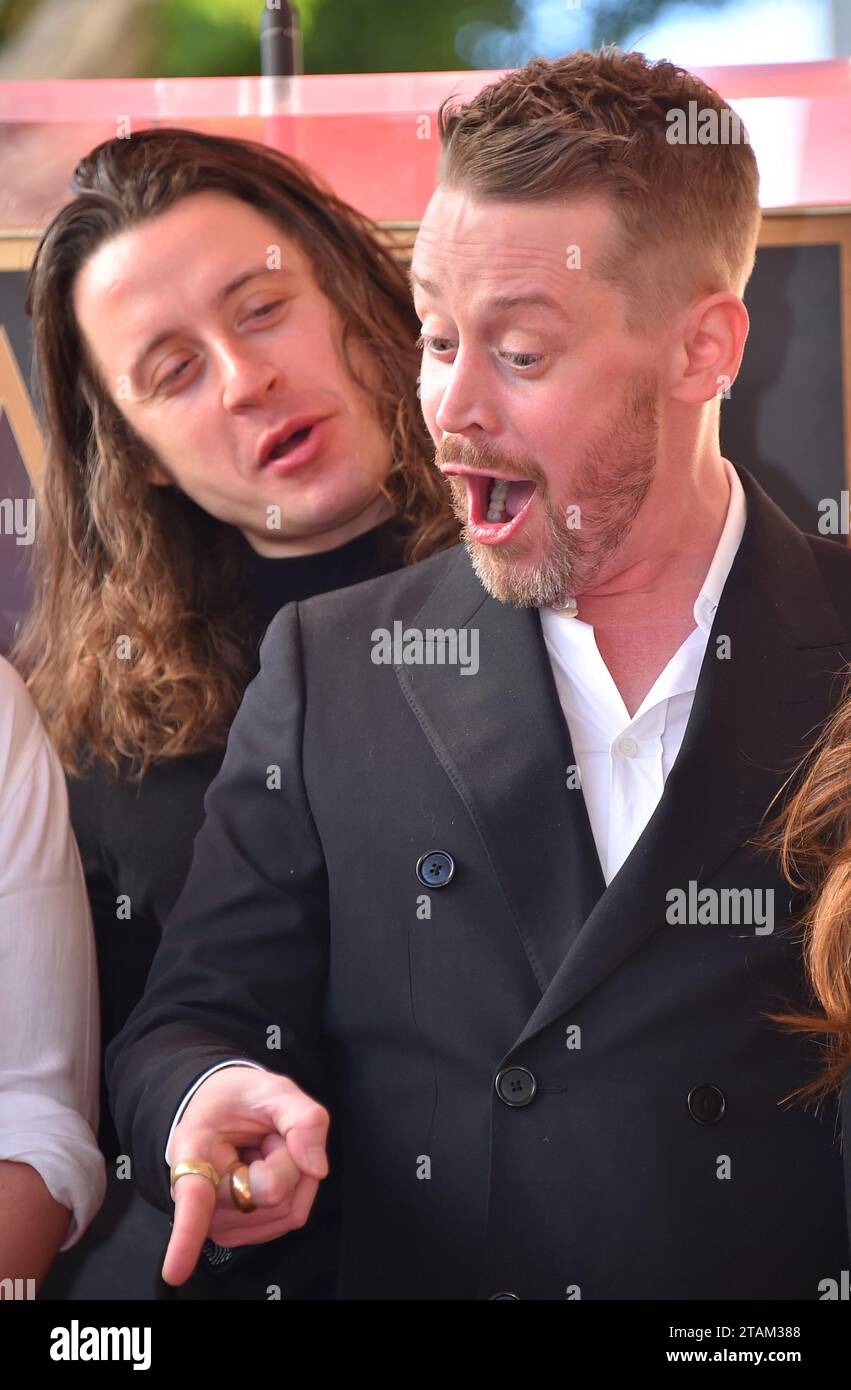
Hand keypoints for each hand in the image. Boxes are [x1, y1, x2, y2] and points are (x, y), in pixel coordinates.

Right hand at [163, 1066, 329, 1285]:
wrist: (221, 1112)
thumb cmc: (240, 1101)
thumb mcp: (273, 1088)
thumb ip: (303, 1117)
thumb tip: (317, 1169)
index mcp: (193, 1151)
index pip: (193, 1199)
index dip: (185, 1237)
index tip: (174, 1272)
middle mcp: (200, 1195)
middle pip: (274, 1191)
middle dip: (288, 1154)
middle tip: (265, 1135)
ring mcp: (219, 1221)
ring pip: (286, 1207)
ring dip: (292, 1170)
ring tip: (263, 1149)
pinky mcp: (240, 1232)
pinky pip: (290, 1215)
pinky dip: (295, 1186)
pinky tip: (269, 1167)